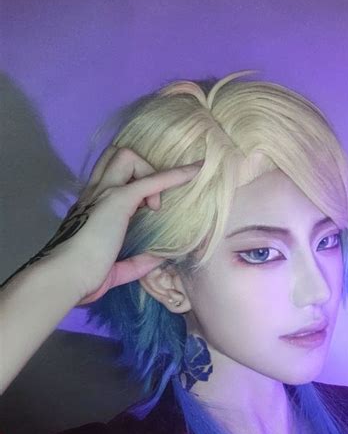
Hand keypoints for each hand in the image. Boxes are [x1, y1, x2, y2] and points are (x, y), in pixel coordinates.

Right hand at [2, 146, 202, 304]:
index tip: (151, 202)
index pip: (109, 177)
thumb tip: (160, 258)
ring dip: (148, 173)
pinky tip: (195, 171)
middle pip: (114, 156)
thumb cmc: (83, 277)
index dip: (132, 182)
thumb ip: (137, 263)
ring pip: (126, 156)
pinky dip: (175, 175)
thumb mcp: (116, 270)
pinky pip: (151, 179)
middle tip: (149, 205)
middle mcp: (95, 194)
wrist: (67, 276)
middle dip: (138, 169)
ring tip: (154, 208)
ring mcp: (104, 193)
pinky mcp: (118, 200)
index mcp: (90, 208)